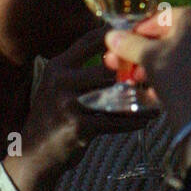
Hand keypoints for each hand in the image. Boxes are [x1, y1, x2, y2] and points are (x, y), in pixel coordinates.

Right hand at [3, 26, 144, 190]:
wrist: (33, 155)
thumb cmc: (54, 115)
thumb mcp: (58, 85)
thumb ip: (81, 67)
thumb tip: (118, 46)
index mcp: (57, 67)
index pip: (89, 41)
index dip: (116, 36)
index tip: (138, 35)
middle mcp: (61, 82)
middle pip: (107, 68)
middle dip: (132, 71)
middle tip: (155, 73)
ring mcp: (68, 104)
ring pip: (114, 94)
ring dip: (139, 97)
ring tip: (157, 96)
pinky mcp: (78, 127)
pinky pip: (115, 121)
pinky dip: (133, 121)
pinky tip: (146, 120)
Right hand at [106, 7, 190, 125]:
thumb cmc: (176, 78)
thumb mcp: (147, 57)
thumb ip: (128, 43)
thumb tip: (112, 35)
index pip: (160, 18)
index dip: (136, 32)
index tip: (120, 44)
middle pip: (169, 38)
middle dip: (141, 53)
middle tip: (121, 64)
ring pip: (179, 55)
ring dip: (152, 66)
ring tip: (133, 80)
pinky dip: (171, 76)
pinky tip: (152, 90)